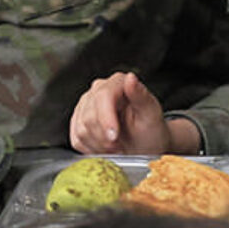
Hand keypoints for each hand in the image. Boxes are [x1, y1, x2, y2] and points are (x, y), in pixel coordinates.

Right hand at [69, 71, 186, 154]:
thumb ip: (141, 96)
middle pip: (89, 116)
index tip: (114, 137)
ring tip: (115, 145)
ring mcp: (86, 105)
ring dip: (99, 144)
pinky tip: (105, 147)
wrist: (146, 145)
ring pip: (81, 129)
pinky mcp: (78, 121)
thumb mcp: (152, 114)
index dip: (106, 119)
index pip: (102, 97)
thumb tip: (131, 79)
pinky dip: (91, 148)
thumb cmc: (151, 130)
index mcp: (118, 83)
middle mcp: (99, 90)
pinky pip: (76, 139)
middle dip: (104, 137)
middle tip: (120, 144)